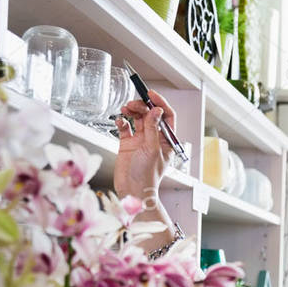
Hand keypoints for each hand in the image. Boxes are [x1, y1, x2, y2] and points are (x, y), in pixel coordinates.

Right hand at [114, 87, 175, 202]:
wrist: (132, 191)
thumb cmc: (147, 177)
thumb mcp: (152, 149)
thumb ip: (152, 128)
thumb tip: (156, 110)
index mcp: (166, 140)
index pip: (167, 116)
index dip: (160, 103)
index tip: (151, 94)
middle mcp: (154, 139)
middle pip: (150, 115)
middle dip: (142, 106)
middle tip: (133, 103)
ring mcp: (140, 141)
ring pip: (137, 119)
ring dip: (132, 111)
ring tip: (125, 108)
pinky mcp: (127, 144)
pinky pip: (125, 127)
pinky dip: (122, 121)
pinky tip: (120, 121)